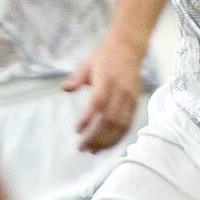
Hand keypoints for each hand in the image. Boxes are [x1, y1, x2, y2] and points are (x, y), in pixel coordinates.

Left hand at [62, 36, 142, 151]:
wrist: (129, 48)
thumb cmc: (104, 57)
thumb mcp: (87, 64)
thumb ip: (76, 78)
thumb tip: (64, 88)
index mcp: (107, 80)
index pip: (98, 102)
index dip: (88, 118)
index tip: (76, 130)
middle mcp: (120, 91)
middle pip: (110, 119)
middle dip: (96, 137)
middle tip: (81, 148)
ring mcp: (130, 99)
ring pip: (120, 126)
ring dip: (106, 141)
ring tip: (91, 151)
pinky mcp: (135, 104)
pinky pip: (127, 125)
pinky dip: (117, 138)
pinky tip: (105, 146)